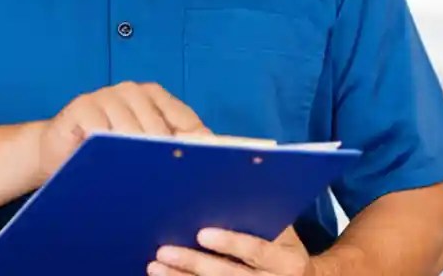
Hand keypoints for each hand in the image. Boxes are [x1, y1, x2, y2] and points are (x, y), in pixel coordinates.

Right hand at [34, 81, 208, 181]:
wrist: (57, 148)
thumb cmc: (106, 149)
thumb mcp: (142, 146)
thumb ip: (172, 144)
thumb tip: (209, 151)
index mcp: (154, 95)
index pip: (185, 120)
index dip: (195, 146)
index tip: (204, 168)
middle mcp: (133, 90)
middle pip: (159, 129)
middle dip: (163, 158)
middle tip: (165, 183)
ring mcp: (107, 96)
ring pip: (132, 132)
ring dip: (134, 158)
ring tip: (136, 178)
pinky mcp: (83, 106)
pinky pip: (101, 131)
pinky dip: (107, 151)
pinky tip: (108, 165)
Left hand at [150, 225, 313, 275]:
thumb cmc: (281, 244)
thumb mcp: (281, 229)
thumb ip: (257, 211)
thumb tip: (221, 176)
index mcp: (287, 260)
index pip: (257, 251)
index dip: (230, 243)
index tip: (201, 234)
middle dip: (194, 263)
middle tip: (164, 251)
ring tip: (155, 266)